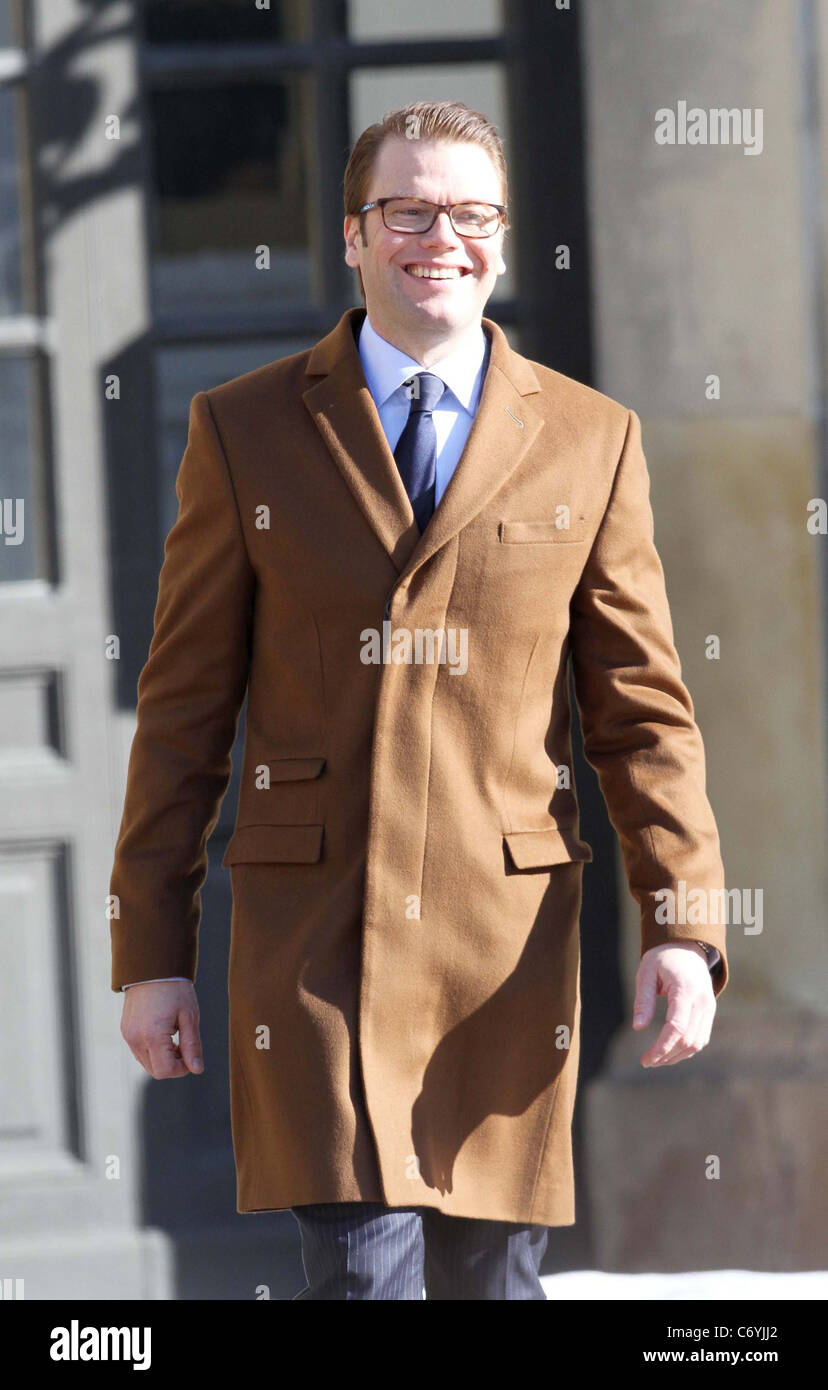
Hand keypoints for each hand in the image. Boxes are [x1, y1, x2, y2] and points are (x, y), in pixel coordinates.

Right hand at [121, 980, 202, 1078]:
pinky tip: (164, 1032)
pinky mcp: (125, 1030)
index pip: (166, 1071)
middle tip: (185, 1045)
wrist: (152, 966)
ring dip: (163, 1058)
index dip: (182, 1069)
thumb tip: (197, 1069)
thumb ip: (192, 1045)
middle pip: (155, 1070)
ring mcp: (128, 1035)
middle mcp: (135, 1038)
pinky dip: (153, 1050)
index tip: (192, 1055)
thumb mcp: (189, 1016)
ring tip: (175, 1036)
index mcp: (152, 1035)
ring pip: (146, 1062)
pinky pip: (139, 1051)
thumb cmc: (174, 989)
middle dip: (173, 1064)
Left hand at [632, 942, 715, 1067]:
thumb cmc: (663, 958)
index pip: (677, 1027)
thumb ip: (643, 1000)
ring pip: (697, 1043)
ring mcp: (709, 1007)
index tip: (646, 1060)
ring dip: (677, 1056)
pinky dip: (686, 1049)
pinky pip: (701, 1038)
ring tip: (656, 1059)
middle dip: (667, 1055)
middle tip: (647, 1061)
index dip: (662, 1047)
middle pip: (688, 1040)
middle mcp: (702, 1001)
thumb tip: (638, 1028)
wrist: (688, 947)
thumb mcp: (646, 972)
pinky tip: (669, 1051)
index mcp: (685, 989)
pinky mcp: (710, 1012)